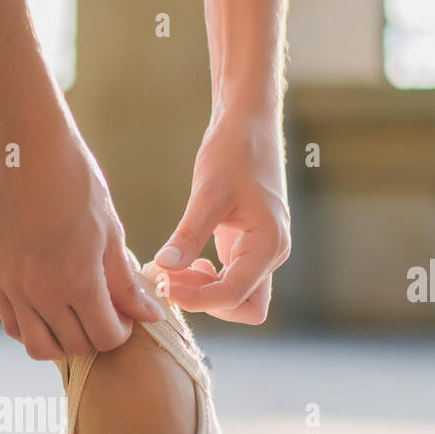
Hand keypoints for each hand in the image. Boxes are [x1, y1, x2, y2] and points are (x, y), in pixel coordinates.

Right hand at [0, 125, 162, 360]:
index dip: (122, 331)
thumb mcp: (111, 232)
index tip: (126, 314)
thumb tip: (147, 315)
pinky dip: (33, 328)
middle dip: (97, 336)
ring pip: (39, 347)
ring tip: (76, 317)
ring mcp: (14, 288)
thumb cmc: (75, 182)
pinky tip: (48, 309)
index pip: (105, 337)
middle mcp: (42, 292)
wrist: (24, 149)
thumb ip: (125, 283)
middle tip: (105, 312)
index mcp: (77, 280)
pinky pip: (13, 326)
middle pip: (76, 345)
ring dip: (63, 342)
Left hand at [153, 114, 289, 324]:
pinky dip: (205, 281)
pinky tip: (184, 261)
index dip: (196, 299)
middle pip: (242, 307)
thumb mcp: (208, 192)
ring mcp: (262, 253)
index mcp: (269, 244)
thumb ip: (189, 233)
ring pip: (236, 298)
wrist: (248, 125)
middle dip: (204, 301)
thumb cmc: (234, 151)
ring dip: (203, 293)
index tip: (162, 284)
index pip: (233, 295)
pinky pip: (230, 282)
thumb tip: (165, 266)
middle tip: (169, 277)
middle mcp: (272, 254)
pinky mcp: (248, 248)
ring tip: (173, 269)